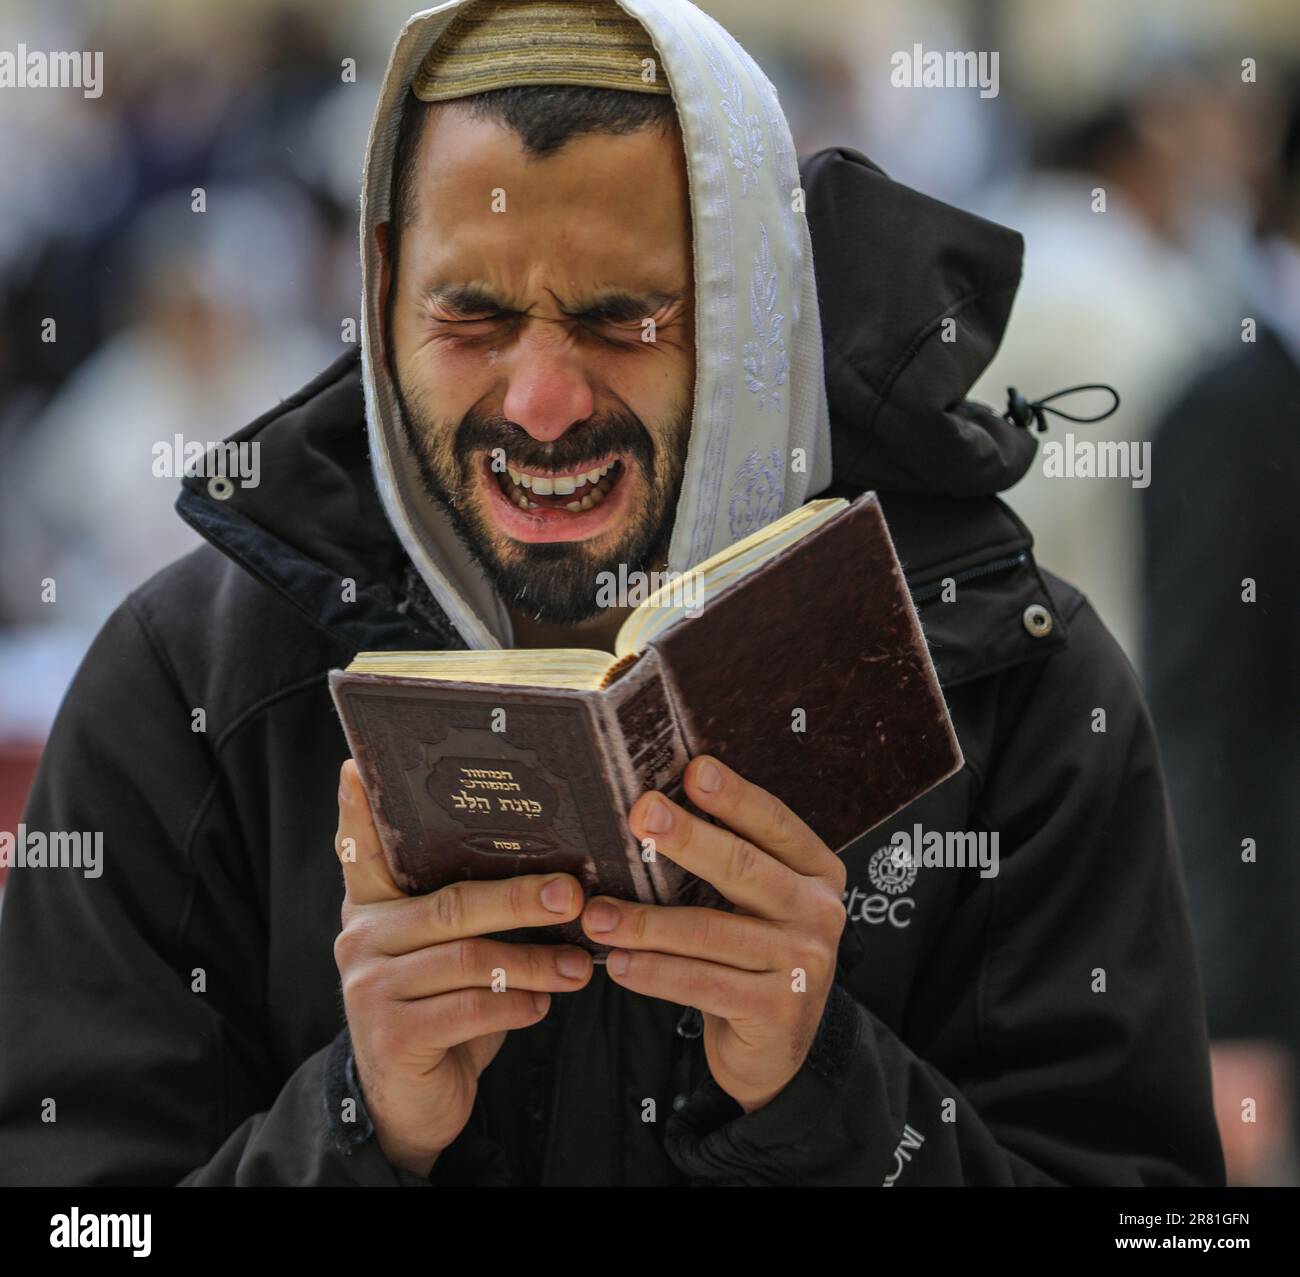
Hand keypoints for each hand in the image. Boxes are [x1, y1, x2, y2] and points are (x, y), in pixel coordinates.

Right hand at [333, 759, 593, 1175]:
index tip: (354, 766)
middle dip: (518, 897)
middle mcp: (361, 938)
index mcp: (374, 906)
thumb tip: (554, 872)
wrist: (414, 1102)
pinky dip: (516, 1006)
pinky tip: (543, 1004)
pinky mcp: (390, 1035)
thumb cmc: (445, 1009)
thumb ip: (470, 909)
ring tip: (580, 965)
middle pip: (450, 904)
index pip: (363, 849)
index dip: (358, 809)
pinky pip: (468, 1010)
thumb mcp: (451, 953)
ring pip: (467, 960)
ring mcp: (369, 987)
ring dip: (534, 960)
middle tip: (572, 895)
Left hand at [581, 755, 846, 1113]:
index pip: (775, 824)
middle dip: (688, 838)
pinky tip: (617, 963)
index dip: (735, 796)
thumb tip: (653, 809)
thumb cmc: (752, 955)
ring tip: (596, 914)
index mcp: (817, 871)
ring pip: (710, 932)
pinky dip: (654, 972)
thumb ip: (729, 861)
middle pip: (744, 868)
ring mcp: (803, 964)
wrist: (778, 1046)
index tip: (695, 769)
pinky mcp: (776, 1010)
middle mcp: (819, 912)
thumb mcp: (757, 903)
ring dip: (645, 922)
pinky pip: (701, 983)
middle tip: (641, 814)